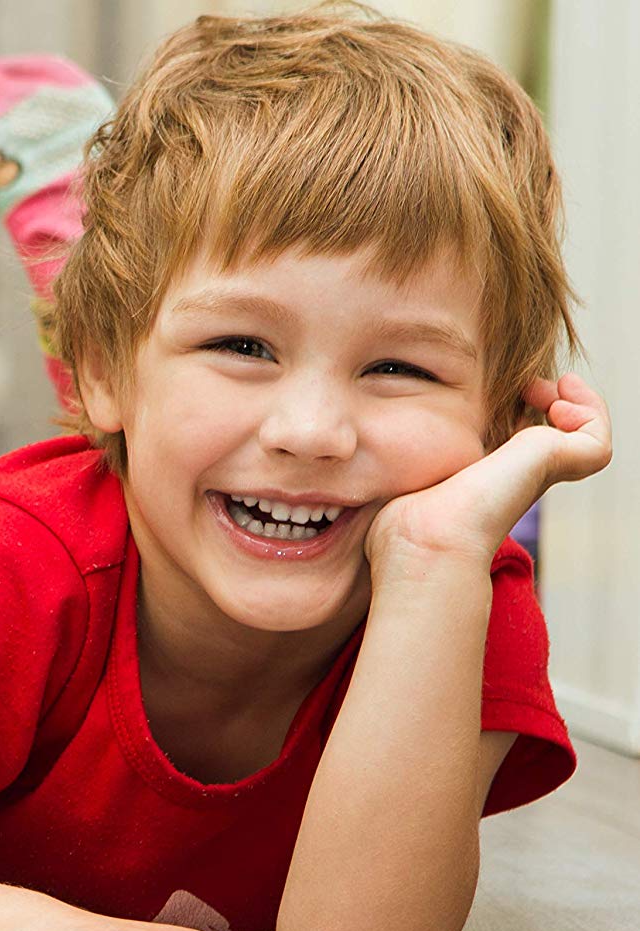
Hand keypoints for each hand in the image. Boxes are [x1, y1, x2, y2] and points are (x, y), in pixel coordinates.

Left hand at [364, 372, 611, 575]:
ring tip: (544, 387)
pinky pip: (596, 437)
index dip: (516, 407)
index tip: (499, 391)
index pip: (514, 438)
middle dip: (544, 396)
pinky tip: (555, 396)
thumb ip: (384, 463)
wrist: (425, 544)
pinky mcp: (559, 468)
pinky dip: (590, 409)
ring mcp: (542, 472)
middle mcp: (518, 475)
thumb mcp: (392, 478)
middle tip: (527, 384)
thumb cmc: (399, 522)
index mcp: (484, 478)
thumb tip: (334, 455)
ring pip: (584, 432)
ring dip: (572, 400)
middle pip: (552, 432)